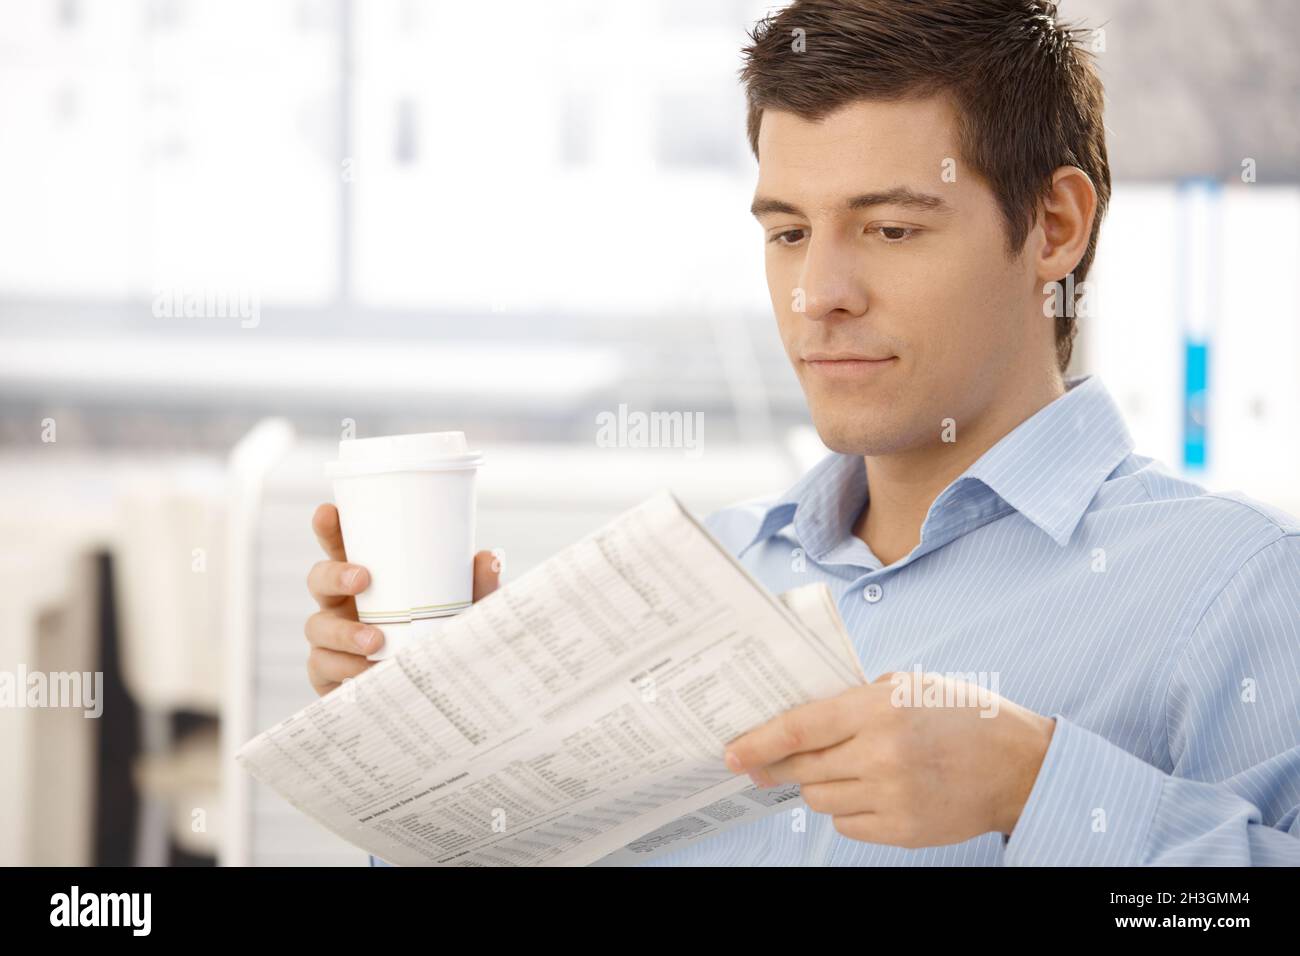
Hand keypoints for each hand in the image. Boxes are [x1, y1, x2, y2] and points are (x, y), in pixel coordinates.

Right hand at [304, 502, 500, 696]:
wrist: (438, 696)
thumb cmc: (443, 641)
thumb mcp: (466, 612)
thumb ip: (478, 587)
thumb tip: (490, 557)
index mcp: (371, 579)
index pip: (342, 546)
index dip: (329, 527)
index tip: (328, 510)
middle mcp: (344, 604)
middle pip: (318, 579)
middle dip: (334, 574)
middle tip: (363, 579)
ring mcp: (331, 640)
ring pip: (317, 626)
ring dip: (343, 632)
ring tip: (376, 642)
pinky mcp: (328, 674)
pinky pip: (321, 667)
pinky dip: (344, 668)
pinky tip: (366, 672)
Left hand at [722, 671, 1055, 846]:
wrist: (1018, 765)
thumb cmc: (960, 715)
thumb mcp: (909, 685)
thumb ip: (855, 698)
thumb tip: (801, 717)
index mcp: (879, 709)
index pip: (799, 729)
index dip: (757, 743)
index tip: (731, 753)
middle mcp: (881, 755)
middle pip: (801, 768)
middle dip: (775, 767)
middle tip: (759, 765)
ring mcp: (892, 797)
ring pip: (819, 798)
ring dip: (816, 785)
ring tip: (839, 769)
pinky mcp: (902, 830)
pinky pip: (846, 824)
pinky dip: (846, 808)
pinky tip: (867, 791)